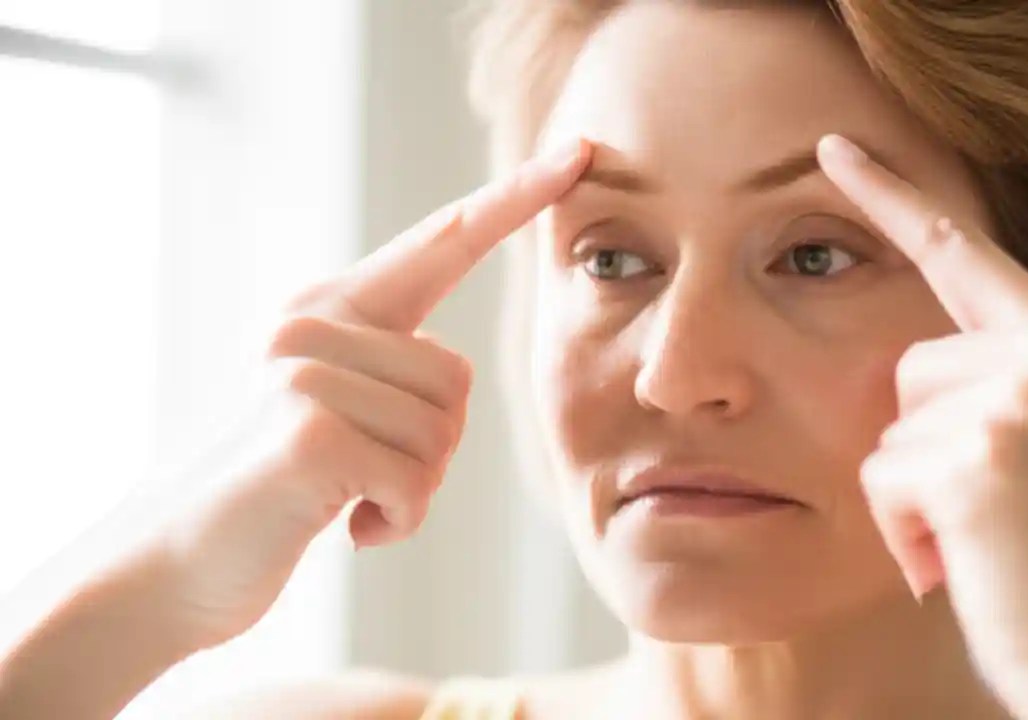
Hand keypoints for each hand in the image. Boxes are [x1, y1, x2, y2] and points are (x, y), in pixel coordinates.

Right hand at [157, 138, 593, 650]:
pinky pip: (415, 484)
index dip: (516, 198)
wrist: (186, 557)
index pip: (442, 241)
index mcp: (332, 305)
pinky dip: (396, 521)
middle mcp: (311, 321)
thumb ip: (394, 364)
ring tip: (346, 496)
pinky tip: (346, 526)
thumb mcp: (341, 403)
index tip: (579, 154)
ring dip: (412, 489)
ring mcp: (304, 371)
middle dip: (430, 449)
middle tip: (361, 473)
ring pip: (441, 434)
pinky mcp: (308, 430)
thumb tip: (446, 360)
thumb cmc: (289, 485)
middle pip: (457, 378)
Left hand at [816, 134, 1027, 718]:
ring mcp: (1018, 400)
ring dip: (916, 500)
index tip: (833, 147)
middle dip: (923, 452)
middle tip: (993, 518)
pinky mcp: (979, 457)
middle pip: (903, 370)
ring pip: (887, 431)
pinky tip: (971, 570)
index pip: (963, 251)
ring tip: (988, 546)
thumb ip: (1022, 364)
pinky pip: (883, 482)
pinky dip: (909, 539)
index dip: (892, 195)